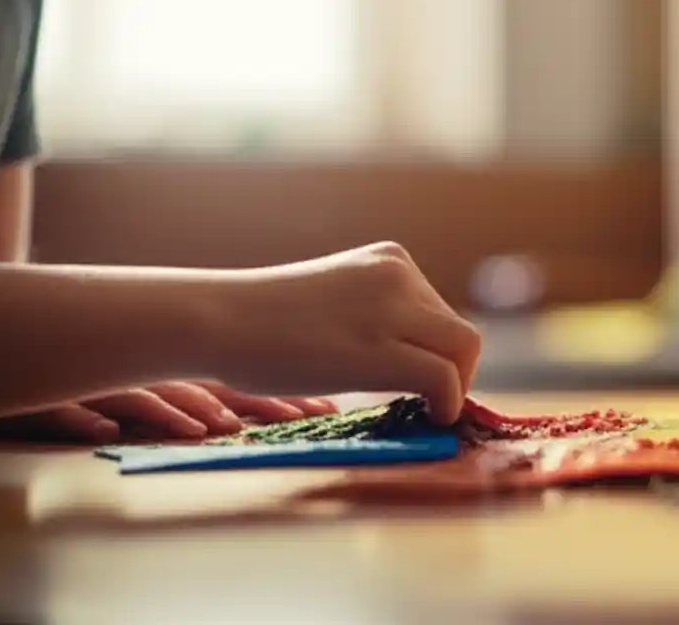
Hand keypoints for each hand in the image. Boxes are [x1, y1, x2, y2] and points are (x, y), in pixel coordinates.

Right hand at [0, 380, 335, 442]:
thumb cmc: (101, 381)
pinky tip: (106, 434)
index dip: (286, 398)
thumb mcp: (154, 387)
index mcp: (183, 375)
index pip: (243, 386)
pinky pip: (78, 409)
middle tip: (303, 417)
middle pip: (212, 390)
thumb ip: (196, 397)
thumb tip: (244, 417)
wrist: (32, 353)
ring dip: (184, 411)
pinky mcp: (67, 398)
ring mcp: (115, 387)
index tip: (331, 408)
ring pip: (151, 395)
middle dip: (260, 404)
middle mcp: (158, 378)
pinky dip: (88, 420)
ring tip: (221, 427)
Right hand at [212, 242, 482, 424]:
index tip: (421, 385)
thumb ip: (378, 318)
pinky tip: (428, 417)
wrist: (215, 319)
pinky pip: (444, 380)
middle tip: (427, 404)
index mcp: (391, 260)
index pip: (443, 314)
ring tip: (424, 411)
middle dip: (455, 374)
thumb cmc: (260, 322)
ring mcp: (391, 308)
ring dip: (454, 390)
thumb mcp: (337, 301)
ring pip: (463, 354)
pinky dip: (447, 405)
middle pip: (461, 335)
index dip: (442, 356)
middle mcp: (399, 275)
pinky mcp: (380, 349)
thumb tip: (417, 362)